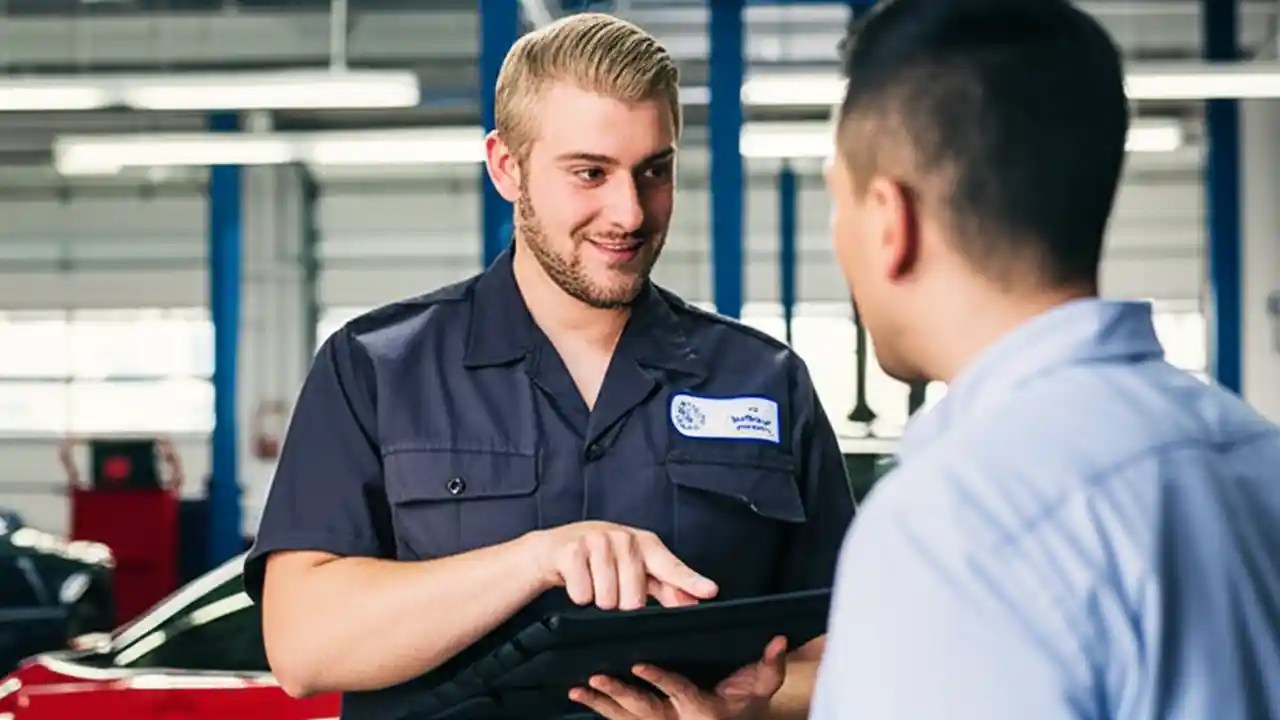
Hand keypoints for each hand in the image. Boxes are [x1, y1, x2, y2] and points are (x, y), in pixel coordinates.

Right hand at [528, 521, 718, 609]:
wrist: (554, 548)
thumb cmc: (601, 559)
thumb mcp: (635, 569)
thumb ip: (665, 587)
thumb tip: (692, 601)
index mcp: (644, 544)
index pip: (671, 566)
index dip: (690, 581)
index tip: (709, 591)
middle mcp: (624, 538)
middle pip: (633, 599)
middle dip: (620, 603)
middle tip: (610, 588)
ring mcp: (597, 541)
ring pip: (606, 600)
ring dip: (597, 600)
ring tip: (593, 583)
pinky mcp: (571, 550)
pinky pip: (582, 594)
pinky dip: (578, 595)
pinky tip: (577, 580)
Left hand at [569, 635, 787, 719]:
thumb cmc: (747, 706)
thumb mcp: (763, 686)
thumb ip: (769, 664)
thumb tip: (778, 638)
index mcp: (703, 710)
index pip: (678, 692)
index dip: (659, 680)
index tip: (638, 665)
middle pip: (644, 710)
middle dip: (618, 695)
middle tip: (594, 678)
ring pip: (627, 719)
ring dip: (601, 704)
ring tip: (577, 688)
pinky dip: (601, 711)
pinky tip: (580, 697)